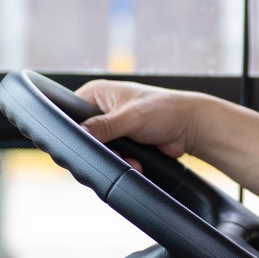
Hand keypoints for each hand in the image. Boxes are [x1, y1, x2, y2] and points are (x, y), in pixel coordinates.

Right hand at [76, 79, 209, 160]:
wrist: (189, 127)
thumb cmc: (164, 110)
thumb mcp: (130, 117)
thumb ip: (104, 126)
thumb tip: (81, 134)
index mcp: (96, 94)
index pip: (69, 114)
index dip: (74, 131)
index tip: (84, 144)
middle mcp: (100, 109)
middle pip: (84, 136)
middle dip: (99, 150)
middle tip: (114, 154)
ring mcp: (111, 127)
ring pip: (98, 150)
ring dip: (114, 159)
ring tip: (131, 159)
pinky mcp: (121, 142)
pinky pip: (112, 158)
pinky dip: (123, 163)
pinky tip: (136, 163)